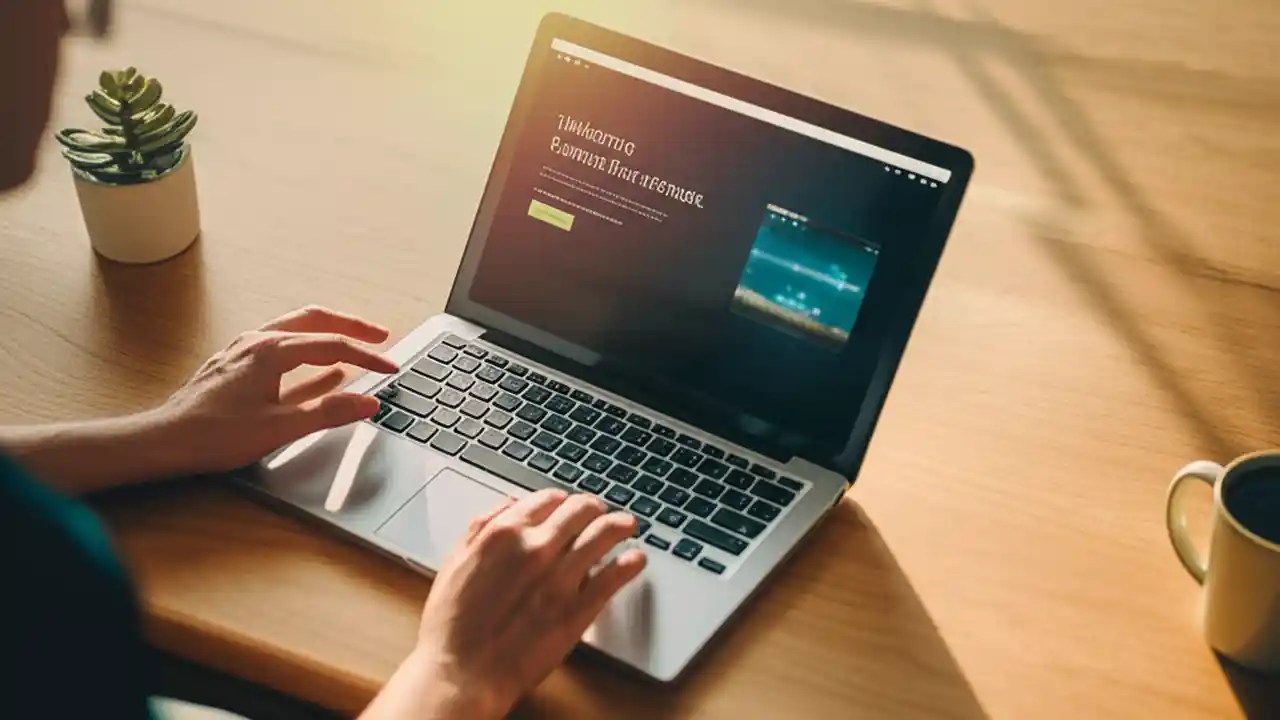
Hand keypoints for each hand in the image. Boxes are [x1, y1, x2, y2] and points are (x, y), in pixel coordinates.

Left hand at [155, 305, 397, 474]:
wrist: (165, 441)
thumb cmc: (214, 435)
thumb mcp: (280, 428)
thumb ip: (329, 413)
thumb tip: (368, 402)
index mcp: (271, 351)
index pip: (333, 345)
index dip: (367, 356)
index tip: (391, 368)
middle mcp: (257, 342)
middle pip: (315, 321)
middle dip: (351, 327)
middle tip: (380, 335)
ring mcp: (245, 350)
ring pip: (297, 329)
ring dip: (329, 333)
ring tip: (355, 344)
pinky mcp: (237, 365)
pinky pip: (281, 347)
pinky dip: (308, 352)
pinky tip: (321, 371)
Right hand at [362, 490, 647, 719]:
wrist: (461, 672)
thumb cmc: (452, 625)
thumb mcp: (455, 563)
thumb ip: (481, 528)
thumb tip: (508, 504)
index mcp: (504, 534)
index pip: (547, 499)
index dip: (562, 500)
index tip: (567, 505)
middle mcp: (536, 548)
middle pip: (580, 510)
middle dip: (594, 508)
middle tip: (600, 513)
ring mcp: (560, 578)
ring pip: (604, 534)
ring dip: (621, 525)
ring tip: (628, 525)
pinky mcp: (578, 609)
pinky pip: (615, 576)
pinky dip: (630, 563)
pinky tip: (635, 560)